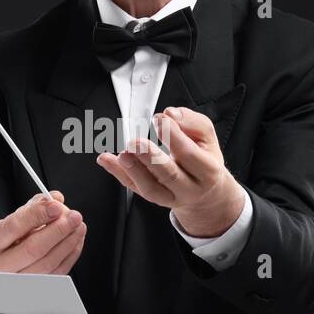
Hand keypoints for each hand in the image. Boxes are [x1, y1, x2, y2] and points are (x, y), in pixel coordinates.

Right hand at [0, 191, 86, 273]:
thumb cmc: (5, 242)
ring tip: (78, 227)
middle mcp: (0, 265)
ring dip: (68, 243)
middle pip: (33, 248)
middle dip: (58, 230)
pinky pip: (57, 273)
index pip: (14, 227)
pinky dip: (70, 256)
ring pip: (48, 263)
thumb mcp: (11, 220)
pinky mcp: (34, 289)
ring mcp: (16, 281)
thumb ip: (33, 207)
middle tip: (74, 217)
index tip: (56, 206)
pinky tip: (75, 242)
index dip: (37, 215)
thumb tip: (55, 199)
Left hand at [96, 106, 245, 238]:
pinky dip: (118, 174)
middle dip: (151, 158)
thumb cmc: (205, 160)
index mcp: (207, 172)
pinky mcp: (153, 198)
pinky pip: (134, 188)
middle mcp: (189, 189)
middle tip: (136, 142)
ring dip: (133, 170)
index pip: (190, 155)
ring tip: (122, 154)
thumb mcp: (207, 138)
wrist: (207, 193)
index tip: (160, 120)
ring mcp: (170, 197)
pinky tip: (106, 159)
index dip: (174, 137)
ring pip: (150, 189)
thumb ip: (192, 122)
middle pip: (169, 175)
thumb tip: (170, 114)